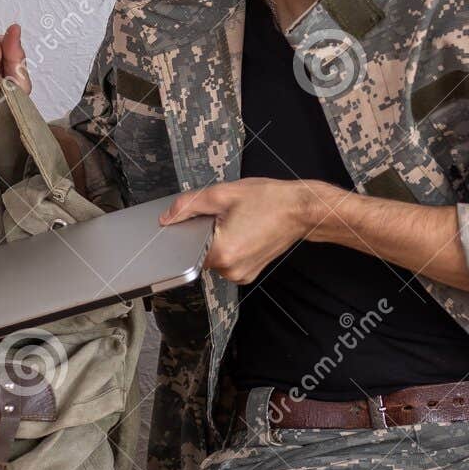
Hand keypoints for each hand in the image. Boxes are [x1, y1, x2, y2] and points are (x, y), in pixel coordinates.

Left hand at [159, 178, 326, 283]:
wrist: (300, 209)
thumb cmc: (269, 200)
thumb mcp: (222, 194)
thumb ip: (189, 206)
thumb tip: (168, 217)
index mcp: (222, 252)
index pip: (186, 250)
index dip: (188, 233)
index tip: (198, 221)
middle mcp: (231, 269)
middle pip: (200, 254)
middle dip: (205, 234)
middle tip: (225, 217)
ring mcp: (241, 275)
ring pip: (214, 258)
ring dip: (218, 241)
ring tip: (238, 224)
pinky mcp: (249, 274)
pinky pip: (227, 262)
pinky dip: (229, 249)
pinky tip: (243, 233)